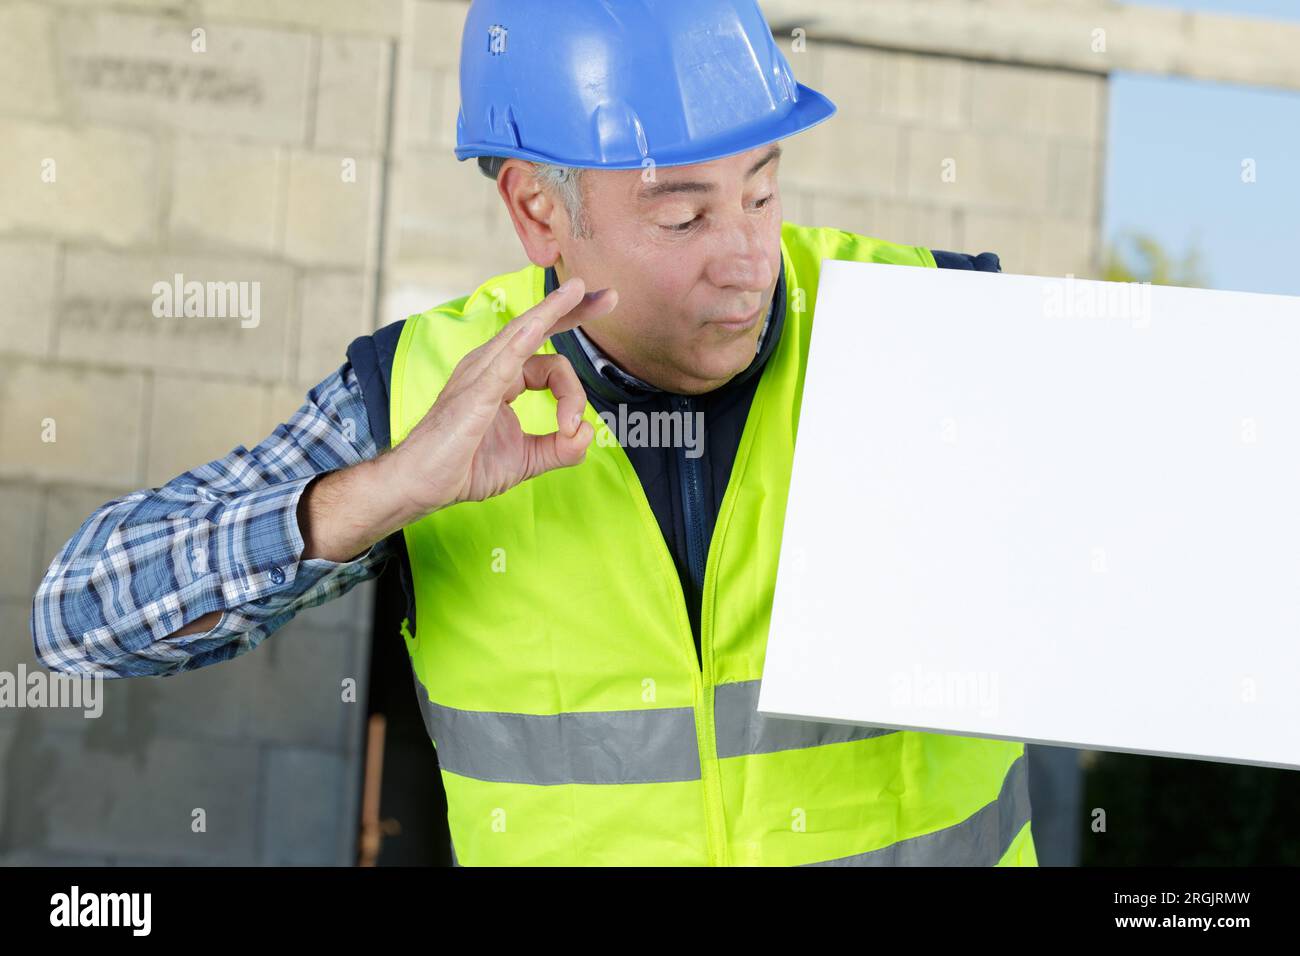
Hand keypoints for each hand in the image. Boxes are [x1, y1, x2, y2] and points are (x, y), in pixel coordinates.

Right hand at [388, 277, 617, 516]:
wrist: (420, 485)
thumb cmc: (463, 467)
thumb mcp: (526, 460)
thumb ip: (560, 448)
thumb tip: (587, 433)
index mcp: (501, 378)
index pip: (549, 364)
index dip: (572, 394)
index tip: (573, 428)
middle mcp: (489, 367)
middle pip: (536, 328)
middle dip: (572, 309)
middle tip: (609, 296)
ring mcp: (479, 375)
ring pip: (522, 334)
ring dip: (553, 311)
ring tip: (579, 290)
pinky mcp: (474, 393)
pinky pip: (502, 361)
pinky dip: (522, 340)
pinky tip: (539, 324)